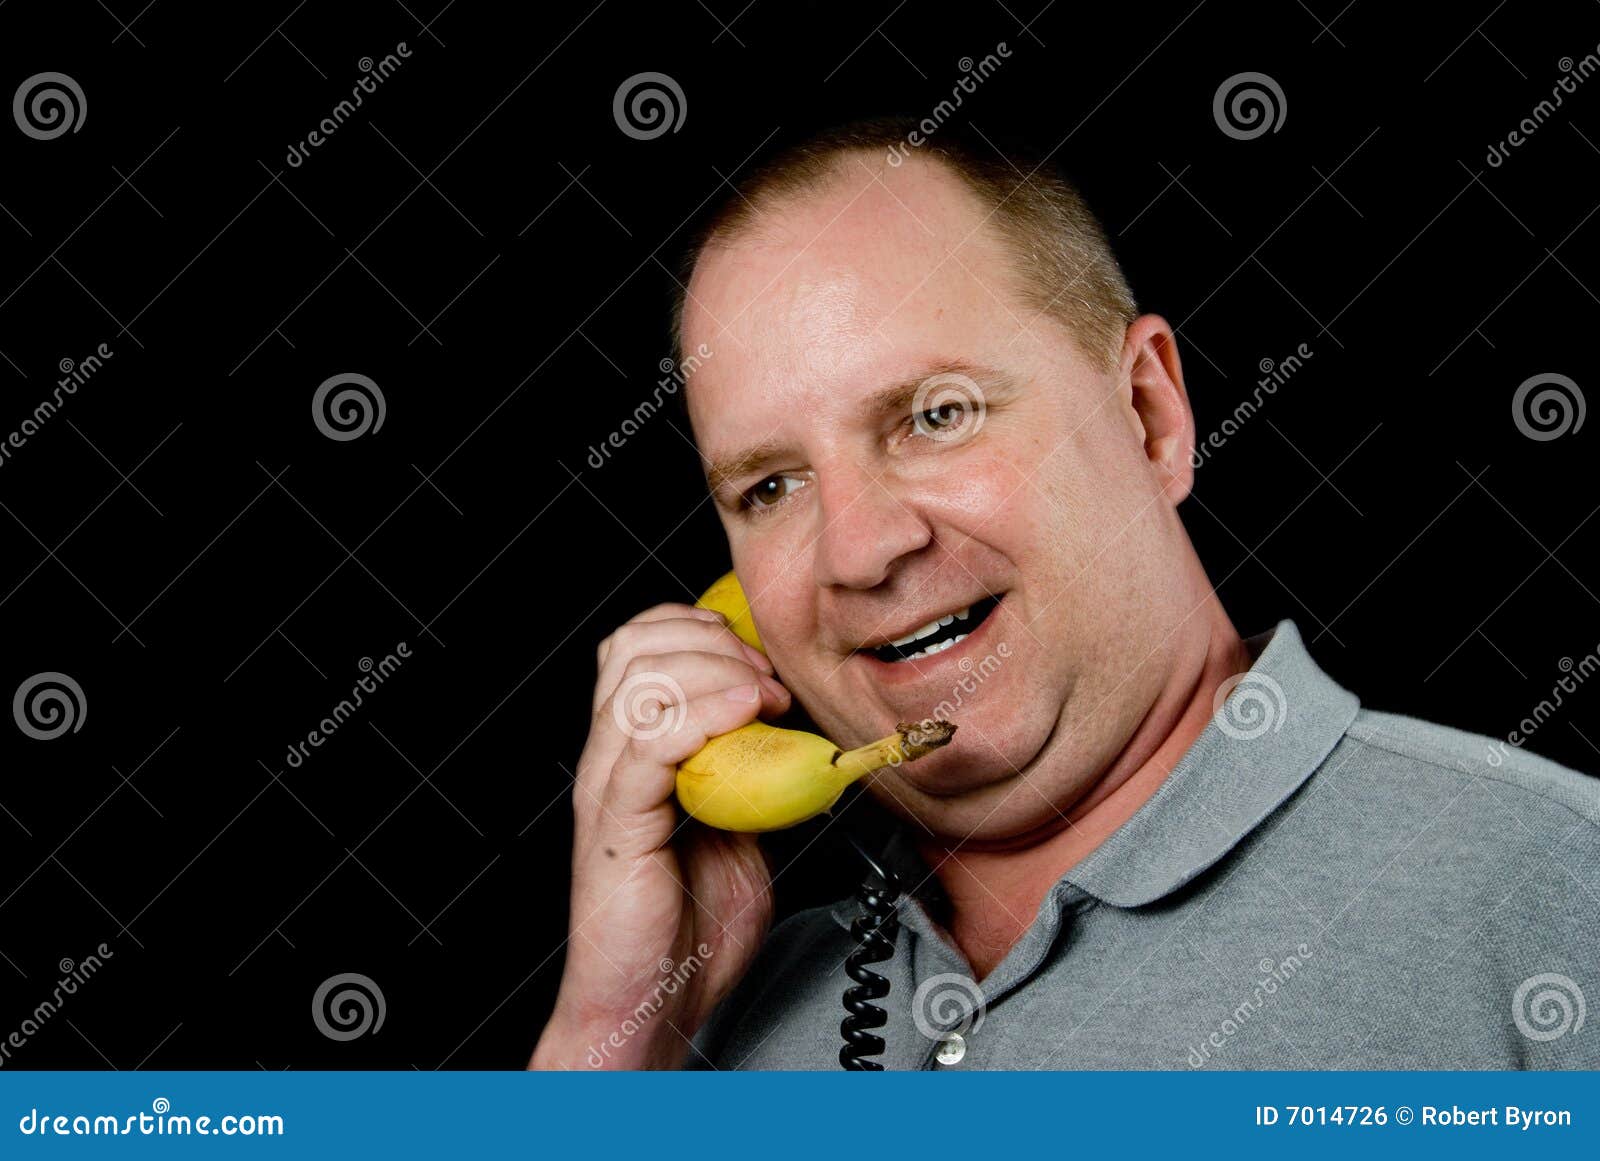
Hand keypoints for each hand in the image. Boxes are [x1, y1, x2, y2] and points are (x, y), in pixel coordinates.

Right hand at [529, 602, 789, 1068]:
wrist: (657, 1003)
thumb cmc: (690, 927)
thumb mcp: (739, 829)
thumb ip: (752, 777)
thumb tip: (793, 739)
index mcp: (633, 753)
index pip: (641, 645)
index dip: (702, 632)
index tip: (761, 664)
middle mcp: (610, 760)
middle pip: (634, 645)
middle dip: (711, 640)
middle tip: (767, 681)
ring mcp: (608, 789)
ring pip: (637, 680)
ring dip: (712, 668)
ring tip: (761, 698)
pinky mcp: (618, 825)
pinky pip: (646, 744)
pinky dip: (701, 712)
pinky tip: (744, 711)